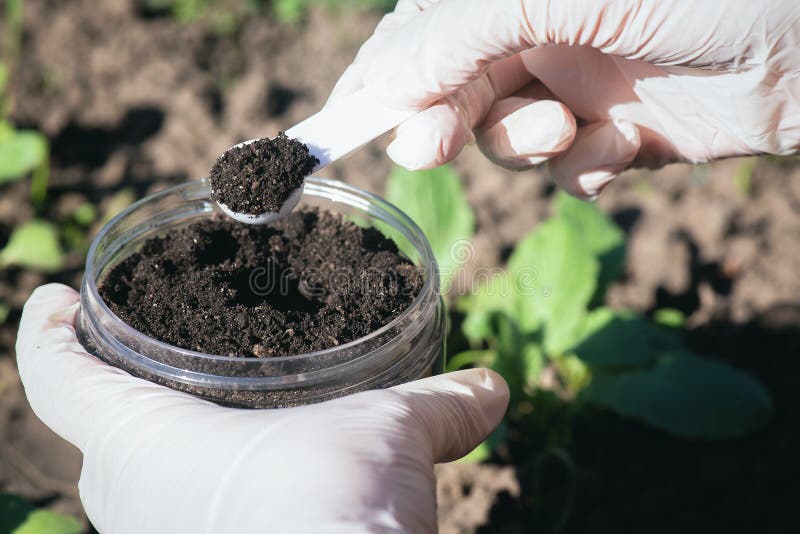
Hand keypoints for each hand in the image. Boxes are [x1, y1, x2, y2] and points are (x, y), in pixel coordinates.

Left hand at [16, 284, 507, 532]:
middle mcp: (132, 499)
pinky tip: (244, 483)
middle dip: (118, 388)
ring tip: (204, 415)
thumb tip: (492, 390)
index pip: (56, 373)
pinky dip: (195, 495)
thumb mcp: (386, 436)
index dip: (47, 328)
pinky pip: (173, 521)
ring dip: (160, 448)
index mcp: (145, 438)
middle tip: (155, 352)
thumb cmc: (330, 505)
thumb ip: (436, 406)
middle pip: (94, 429)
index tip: (52, 296)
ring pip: (135, 485)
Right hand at [329, 0, 799, 196]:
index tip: (339, 127)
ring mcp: (578, 88)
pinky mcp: (618, 136)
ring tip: (570, 128)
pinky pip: (570, 174)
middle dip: (444, 125)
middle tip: (430, 148)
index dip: (379, 81)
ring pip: (508, 145)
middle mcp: (540, 37)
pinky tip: (628, 145)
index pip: (419, 38)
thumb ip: (454, 37)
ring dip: (529, 146)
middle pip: (453, 98)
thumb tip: (381, 85)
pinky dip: (588, 168)